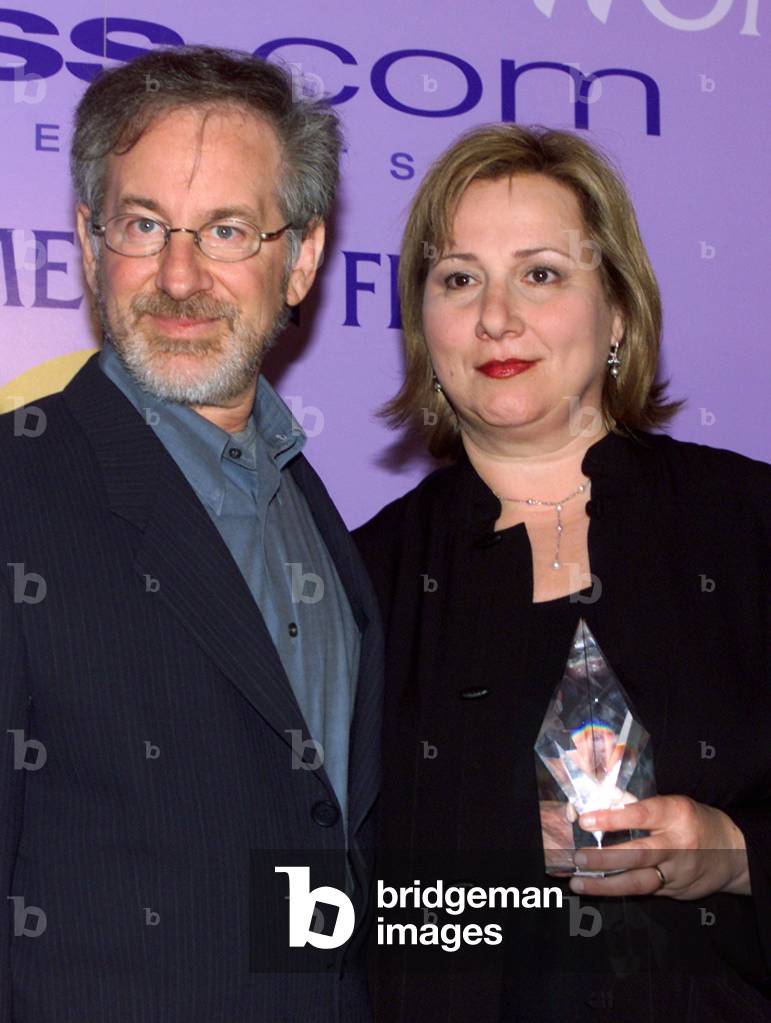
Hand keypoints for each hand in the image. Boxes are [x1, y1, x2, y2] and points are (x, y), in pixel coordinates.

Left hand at [566, 795, 750, 899]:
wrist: (732, 853)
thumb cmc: (692, 821)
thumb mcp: (672, 805)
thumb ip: (639, 806)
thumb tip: (598, 806)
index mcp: (676, 814)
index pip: (641, 815)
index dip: (612, 818)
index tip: (585, 820)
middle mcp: (678, 844)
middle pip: (638, 854)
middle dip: (604, 858)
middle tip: (577, 858)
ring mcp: (678, 872)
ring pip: (639, 882)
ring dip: (605, 884)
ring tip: (578, 883)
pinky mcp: (675, 892)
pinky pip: (644, 892)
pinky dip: (618, 891)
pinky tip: (597, 889)